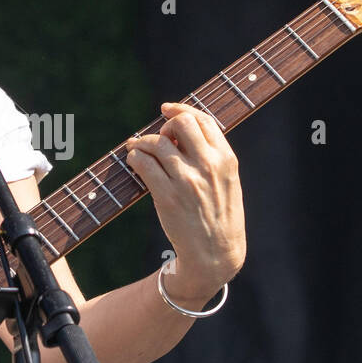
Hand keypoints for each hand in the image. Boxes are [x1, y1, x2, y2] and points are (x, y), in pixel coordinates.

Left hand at [124, 101, 245, 303]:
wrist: (215, 254)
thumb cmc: (220, 217)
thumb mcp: (228, 182)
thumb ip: (212, 157)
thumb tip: (181, 131)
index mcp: (226, 160)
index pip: (204, 120)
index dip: (181, 108)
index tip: (166, 109)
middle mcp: (208, 166)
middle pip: (180, 124)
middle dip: (163, 126)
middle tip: (157, 138)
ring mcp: (186, 180)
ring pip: (156, 143)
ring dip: (141, 142)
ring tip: (136, 149)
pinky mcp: (167, 196)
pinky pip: (143, 164)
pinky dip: (134, 158)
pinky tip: (133, 162)